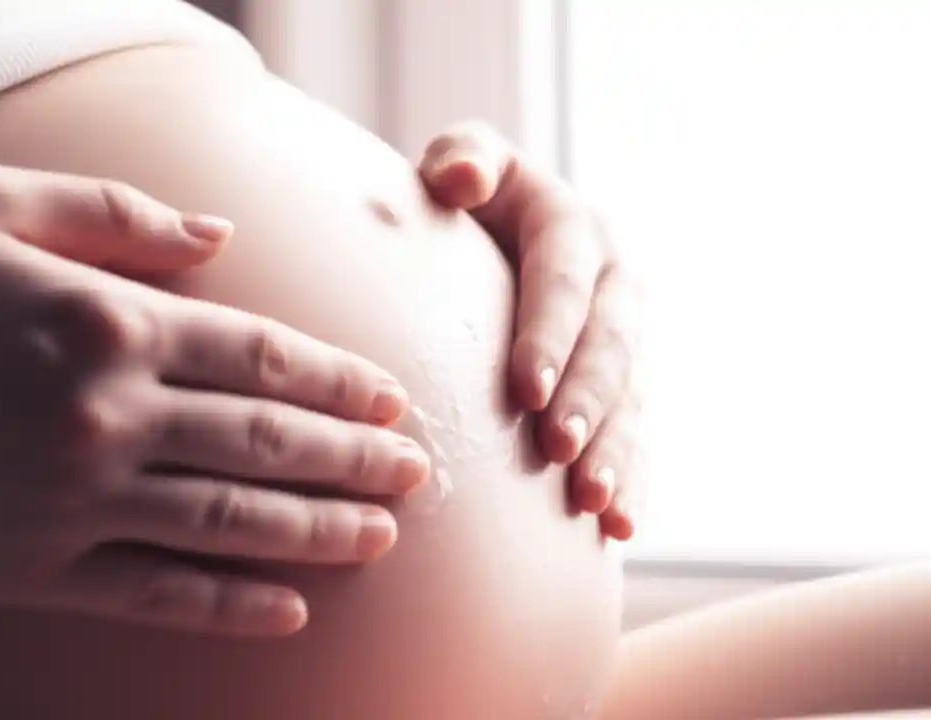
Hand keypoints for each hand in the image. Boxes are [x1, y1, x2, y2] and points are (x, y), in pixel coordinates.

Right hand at [0, 163, 428, 636]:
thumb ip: (120, 216)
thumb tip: (221, 239)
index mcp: (107, 323)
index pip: (260, 357)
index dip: (337, 382)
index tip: (392, 401)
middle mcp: (106, 416)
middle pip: (266, 444)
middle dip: (356, 461)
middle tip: (420, 477)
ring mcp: (73, 501)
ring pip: (230, 522)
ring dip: (320, 532)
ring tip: (383, 539)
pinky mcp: (33, 569)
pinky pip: (156, 593)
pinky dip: (230, 604)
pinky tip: (288, 610)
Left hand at [418, 123, 640, 539]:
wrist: (488, 234)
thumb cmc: (459, 197)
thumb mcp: (461, 161)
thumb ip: (462, 158)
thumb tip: (460, 181)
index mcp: (571, 226)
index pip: (563, 280)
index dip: (550, 333)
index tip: (525, 388)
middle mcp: (608, 282)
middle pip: (607, 346)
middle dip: (586, 401)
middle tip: (557, 450)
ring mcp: (619, 337)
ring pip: (627, 398)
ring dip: (613, 451)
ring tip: (591, 502)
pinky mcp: (619, 383)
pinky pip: (632, 432)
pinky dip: (627, 478)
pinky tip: (616, 526)